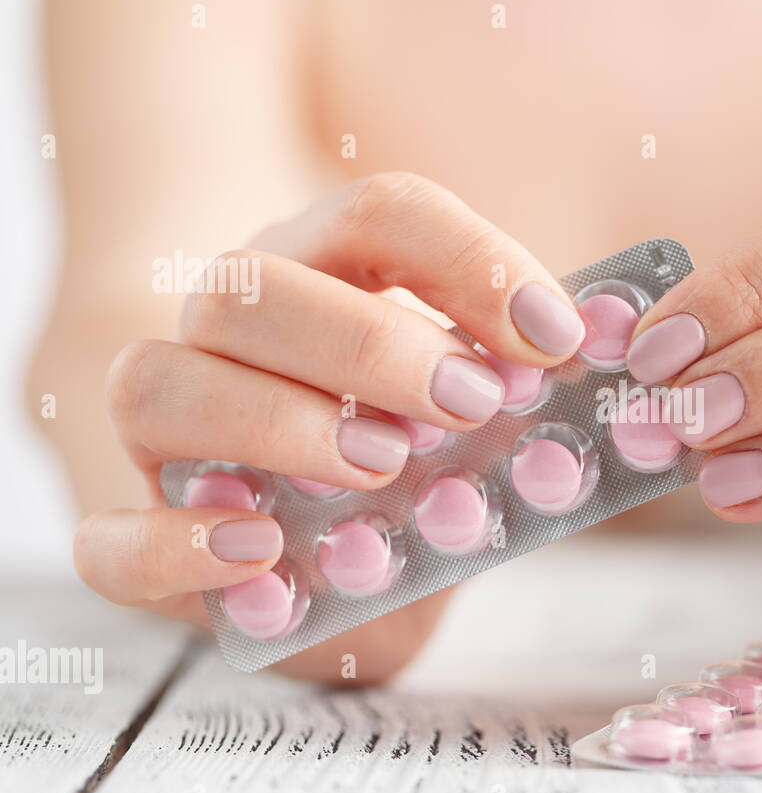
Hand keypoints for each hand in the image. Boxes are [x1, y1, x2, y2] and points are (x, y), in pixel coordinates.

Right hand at [73, 173, 585, 680]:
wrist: (339, 578)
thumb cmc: (419, 479)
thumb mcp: (483, 429)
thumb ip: (530, 395)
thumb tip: (621, 356)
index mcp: (325, 277)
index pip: (380, 214)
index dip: (471, 261)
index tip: (557, 337)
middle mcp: (229, 334)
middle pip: (256, 285)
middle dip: (373, 343)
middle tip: (474, 404)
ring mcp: (166, 433)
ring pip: (160, 382)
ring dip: (279, 420)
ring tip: (381, 466)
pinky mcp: (134, 533)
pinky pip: (111, 536)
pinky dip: (179, 545)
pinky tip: (263, 552)